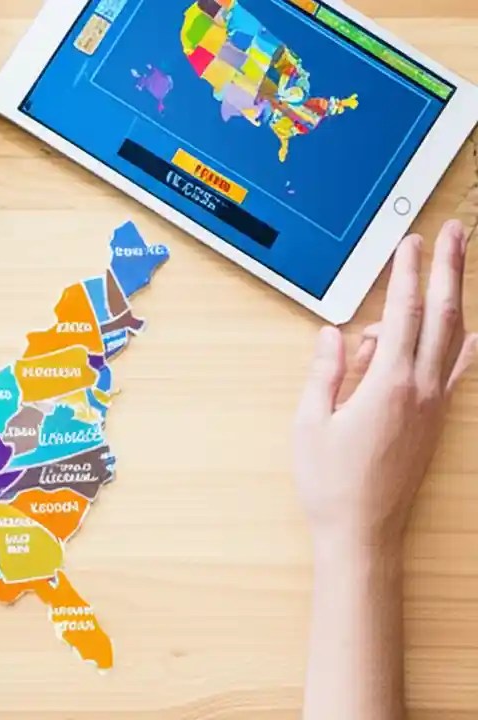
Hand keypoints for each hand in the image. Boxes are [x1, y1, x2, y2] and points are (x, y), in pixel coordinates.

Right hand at [294, 221, 475, 548]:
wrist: (363, 532)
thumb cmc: (332, 483)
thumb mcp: (311, 422)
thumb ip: (326, 372)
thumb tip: (335, 334)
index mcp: (388, 386)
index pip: (405, 315)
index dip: (409, 273)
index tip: (409, 242)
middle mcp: (422, 391)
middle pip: (443, 317)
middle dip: (449, 270)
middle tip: (454, 233)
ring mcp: (434, 406)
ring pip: (454, 340)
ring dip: (458, 299)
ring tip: (457, 268)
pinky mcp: (435, 422)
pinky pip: (457, 374)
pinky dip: (465, 349)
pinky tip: (473, 334)